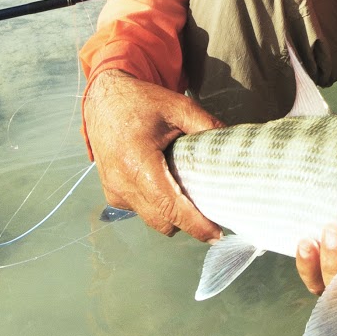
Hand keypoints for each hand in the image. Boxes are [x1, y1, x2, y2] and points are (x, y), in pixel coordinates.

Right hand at [83, 69, 222, 242]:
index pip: (169, 206)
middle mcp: (122, 183)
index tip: (217, 235)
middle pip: (163, 221)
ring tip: (188, 191)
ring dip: (171, 213)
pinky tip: (166, 183)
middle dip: (188, 222)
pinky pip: (141, 210)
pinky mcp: (112, 194)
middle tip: (211, 208)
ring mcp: (115, 191)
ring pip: (152, 219)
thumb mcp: (178, 107)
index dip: (194, 224)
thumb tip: (233, 146)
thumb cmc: (140, 102)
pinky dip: (157, 204)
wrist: (103, 100)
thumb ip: (206, 126)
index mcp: (138, 162)